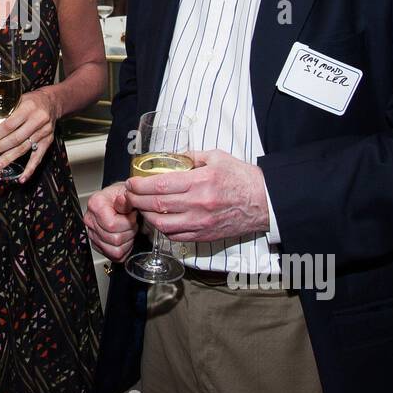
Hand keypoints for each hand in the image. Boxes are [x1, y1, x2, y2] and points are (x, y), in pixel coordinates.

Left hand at [0, 88, 59, 182]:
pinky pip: (38, 158)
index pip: (10, 124)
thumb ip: (5, 114)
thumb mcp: (18, 100)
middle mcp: (38, 120)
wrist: (52, 102)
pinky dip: (29, 169)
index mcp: (29, 108)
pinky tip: (21, 178)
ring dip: (8, 159)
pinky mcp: (48, 142)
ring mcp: (44, 133)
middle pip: (16, 139)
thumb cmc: (31, 101)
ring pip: (24, 149)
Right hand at [82, 182, 137, 261]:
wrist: (120, 200)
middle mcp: (90, 220)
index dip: (127, 223)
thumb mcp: (128, 193)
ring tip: (128, 229)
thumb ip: (126, 200)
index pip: (112, 225)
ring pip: (114, 250)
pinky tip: (125, 238)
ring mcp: (92, 234)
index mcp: (95, 205)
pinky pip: (114, 255)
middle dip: (129, 232)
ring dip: (127, 241)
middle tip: (132, 223)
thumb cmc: (123, 196)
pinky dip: (124, 249)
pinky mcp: (97, 245)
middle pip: (114, 239)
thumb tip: (122, 200)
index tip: (132, 215)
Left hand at [122, 149, 268, 243]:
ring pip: (162, 224)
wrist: (263, 201)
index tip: (131, 182)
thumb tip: (170, 157)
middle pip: (157, 205)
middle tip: (129, 194)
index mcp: (200, 182)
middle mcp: (198, 204)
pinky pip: (175, 236)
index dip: (140, 185)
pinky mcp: (204, 235)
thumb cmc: (241, 177)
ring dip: (146, 216)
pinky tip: (158, 219)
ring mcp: (201, 223)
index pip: (160, 185)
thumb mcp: (216, 157)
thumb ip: (191, 157)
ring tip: (140, 207)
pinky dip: (162, 229)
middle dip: (136, 200)